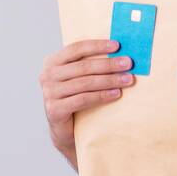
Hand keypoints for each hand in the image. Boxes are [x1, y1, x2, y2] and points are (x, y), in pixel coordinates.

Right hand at [39, 39, 134, 167]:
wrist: (64, 129)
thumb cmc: (76, 97)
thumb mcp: (80, 77)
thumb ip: (91, 64)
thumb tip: (119, 52)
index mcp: (53, 62)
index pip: (76, 49)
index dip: (97, 46)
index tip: (117, 46)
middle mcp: (47, 75)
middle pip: (83, 67)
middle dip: (108, 64)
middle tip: (128, 64)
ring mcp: (49, 93)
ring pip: (85, 83)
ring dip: (109, 80)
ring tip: (127, 80)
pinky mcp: (54, 109)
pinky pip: (83, 99)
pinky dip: (102, 96)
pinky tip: (116, 94)